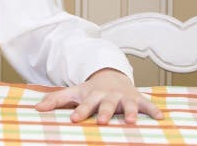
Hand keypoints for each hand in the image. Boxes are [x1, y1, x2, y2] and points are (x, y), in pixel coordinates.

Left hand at [34, 68, 163, 124]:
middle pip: (106, 104)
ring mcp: (124, 97)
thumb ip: (55, 100)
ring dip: (130, 112)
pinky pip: (147, 104)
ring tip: (131, 122)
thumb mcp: (72, 92)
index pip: (84, 104)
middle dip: (105, 112)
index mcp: (92, 95)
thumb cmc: (90, 90)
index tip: (73, 119)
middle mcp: (109, 96)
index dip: (80, 111)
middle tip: (102, 121)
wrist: (111, 75)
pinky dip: (154, 110)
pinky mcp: (138, 98)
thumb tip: (36, 109)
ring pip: (128, 104)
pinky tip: (161, 118)